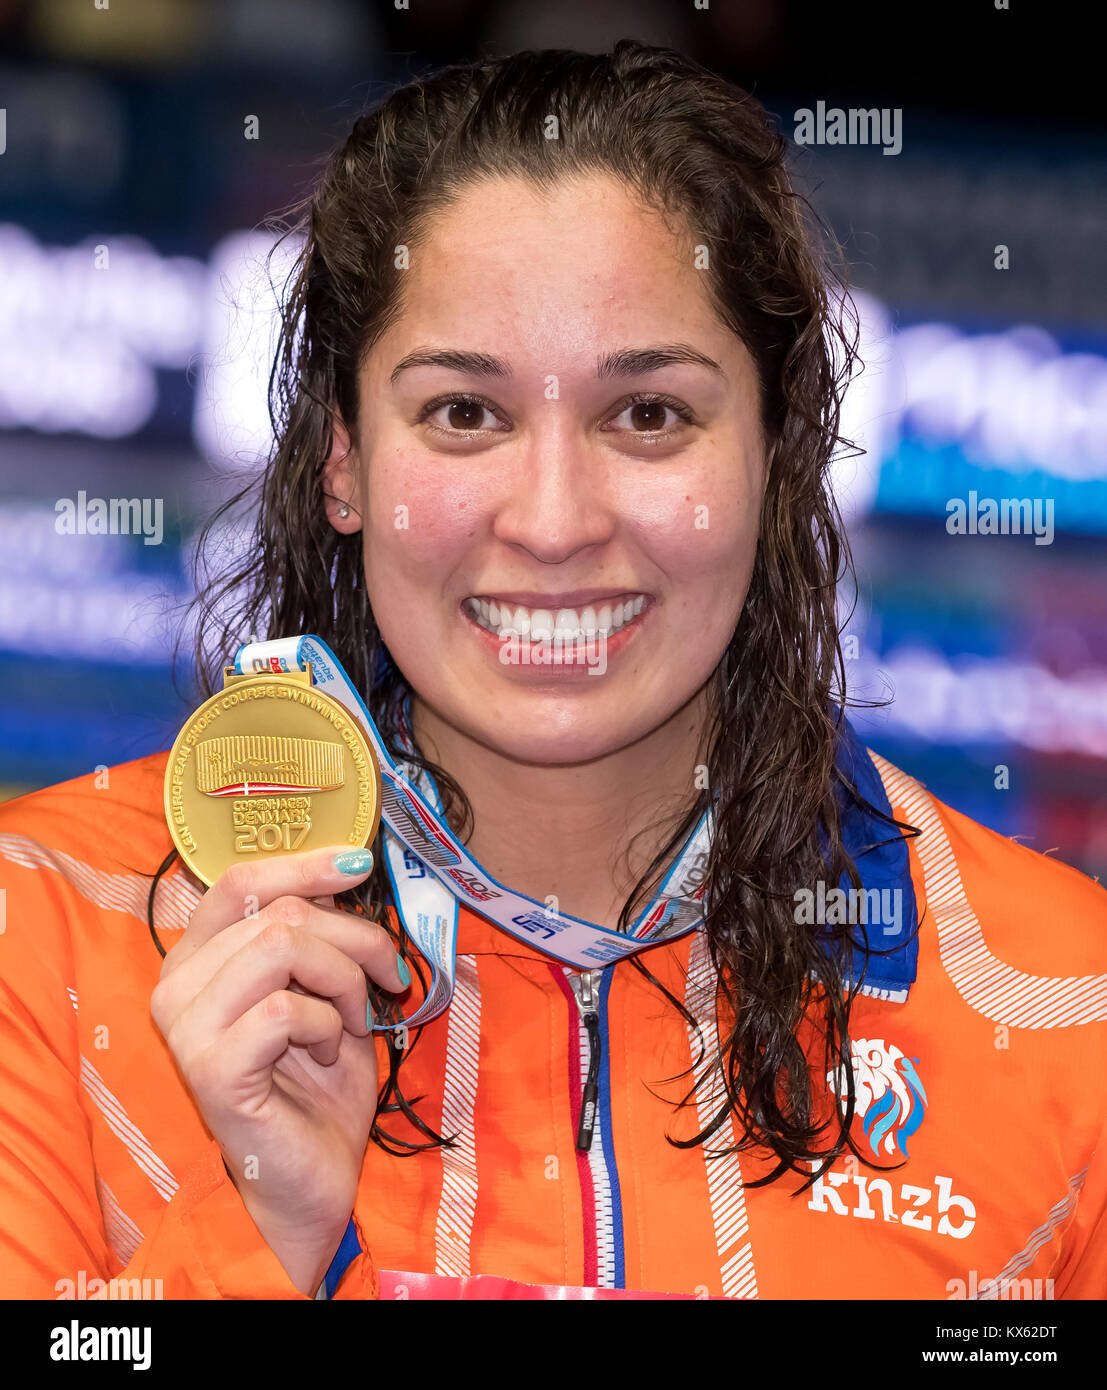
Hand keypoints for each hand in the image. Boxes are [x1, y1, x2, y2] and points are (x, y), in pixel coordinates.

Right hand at [150, 845, 405, 1293]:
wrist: (311, 1179)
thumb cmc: (318, 1084)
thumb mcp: (325, 990)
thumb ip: (320, 934)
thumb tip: (352, 867)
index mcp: (198, 957)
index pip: (241, 881)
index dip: (306, 865)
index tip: (361, 864)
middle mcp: (177, 984)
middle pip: (280, 912)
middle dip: (354, 937)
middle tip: (385, 979)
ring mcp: (184, 1026)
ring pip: (283, 947)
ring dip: (343, 980)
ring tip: (351, 1023)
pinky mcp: (207, 1067)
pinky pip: (286, 1009)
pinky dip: (327, 1026)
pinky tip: (327, 1056)